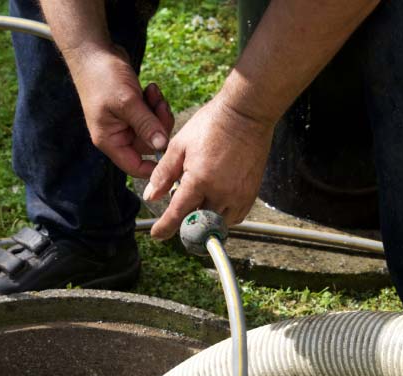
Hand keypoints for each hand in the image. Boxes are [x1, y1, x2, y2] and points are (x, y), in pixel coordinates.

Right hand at [65, 46, 173, 177]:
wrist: (93, 51)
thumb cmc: (103, 76)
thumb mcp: (127, 101)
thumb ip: (146, 125)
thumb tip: (162, 146)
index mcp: (110, 140)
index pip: (134, 167)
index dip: (154, 167)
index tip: (172, 154)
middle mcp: (117, 135)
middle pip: (149, 145)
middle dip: (159, 125)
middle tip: (160, 104)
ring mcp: (125, 122)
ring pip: (153, 129)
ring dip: (158, 111)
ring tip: (154, 92)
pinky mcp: (133, 110)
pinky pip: (151, 115)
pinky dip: (155, 103)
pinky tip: (151, 88)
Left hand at [143, 97, 274, 239]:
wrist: (246, 114)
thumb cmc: (211, 125)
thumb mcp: (179, 145)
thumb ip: (163, 173)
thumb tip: (151, 196)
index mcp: (199, 180)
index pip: (178, 214)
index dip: (165, 228)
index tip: (157, 234)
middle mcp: (221, 192)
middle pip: (198, 223)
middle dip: (185, 222)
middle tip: (178, 213)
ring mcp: (239, 195)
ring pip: (218, 223)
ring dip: (205, 220)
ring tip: (198, 203)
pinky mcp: (251, 194)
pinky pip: (235, 217)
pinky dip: (223, 216)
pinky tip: (215, 203)